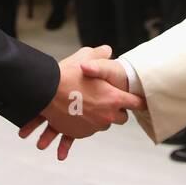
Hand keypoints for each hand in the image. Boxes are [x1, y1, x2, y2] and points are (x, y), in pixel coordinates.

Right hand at [18, 45, 143, 159]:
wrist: (45, 91)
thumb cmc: (67, 74)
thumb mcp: (86, 57)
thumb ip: (100, 54)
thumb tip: (107, 50)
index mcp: (114, 98)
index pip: (136, 103)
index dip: (138, 100)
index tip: (140, 101)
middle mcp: (107, 116)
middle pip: (122, 118)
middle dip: (117, 111)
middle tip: (109, 101)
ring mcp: (93, 127)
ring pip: (104, 125)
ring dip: (100, 118)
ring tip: (90, 106)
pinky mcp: (79, 133)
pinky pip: (86, 133)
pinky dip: (82, 129)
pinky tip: (76, 124)